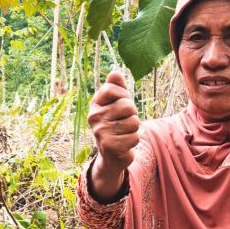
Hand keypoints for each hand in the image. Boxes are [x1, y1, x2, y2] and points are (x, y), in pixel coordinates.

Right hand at [87, 70, 140, 197]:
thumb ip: (117, 88)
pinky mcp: (111, 146)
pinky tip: (124, 144)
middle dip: (132, 114)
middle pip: (128, 106)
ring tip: (124, 134)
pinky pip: (135, 137)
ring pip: (134, 122)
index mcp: (94, 105)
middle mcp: (94, 117)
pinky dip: (134, 141)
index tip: (120, 105)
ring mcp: (101, 132)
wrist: (111, 156)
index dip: (124, 95)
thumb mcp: (115, 105)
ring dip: (134, 129)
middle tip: (124, 122)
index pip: (113, 89)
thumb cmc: (116, 125)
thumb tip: (115, 72)